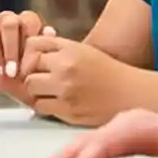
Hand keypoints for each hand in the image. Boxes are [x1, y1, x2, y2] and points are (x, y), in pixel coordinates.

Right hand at [0, 10, 51, 104]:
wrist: (22, 90)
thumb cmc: (37, 75)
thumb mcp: (45, 66)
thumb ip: (46, 48)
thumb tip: (48, 31)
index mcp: (29, 24)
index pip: (28, 19)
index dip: (26, 40)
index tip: (26, 63)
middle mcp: (10, 23)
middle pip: (7, 21)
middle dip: (9, 48)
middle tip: (11, 72)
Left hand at [20, 35, 143, 126]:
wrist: (129, 93)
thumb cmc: (105, 70)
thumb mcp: (82, 50)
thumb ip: (56, 47)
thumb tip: (28, 47)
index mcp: (70, 50)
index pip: (33, 45)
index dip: (29, 54)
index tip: (33, 61)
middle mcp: (66, 69)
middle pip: (28, 70)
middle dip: (31, 74)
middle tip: (42, 78)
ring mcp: (66, 91)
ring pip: (31, 91)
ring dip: (37, 92)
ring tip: (49, 91)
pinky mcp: (68, 111)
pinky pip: (42, 107)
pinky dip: (45, 105)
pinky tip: (56, 101)